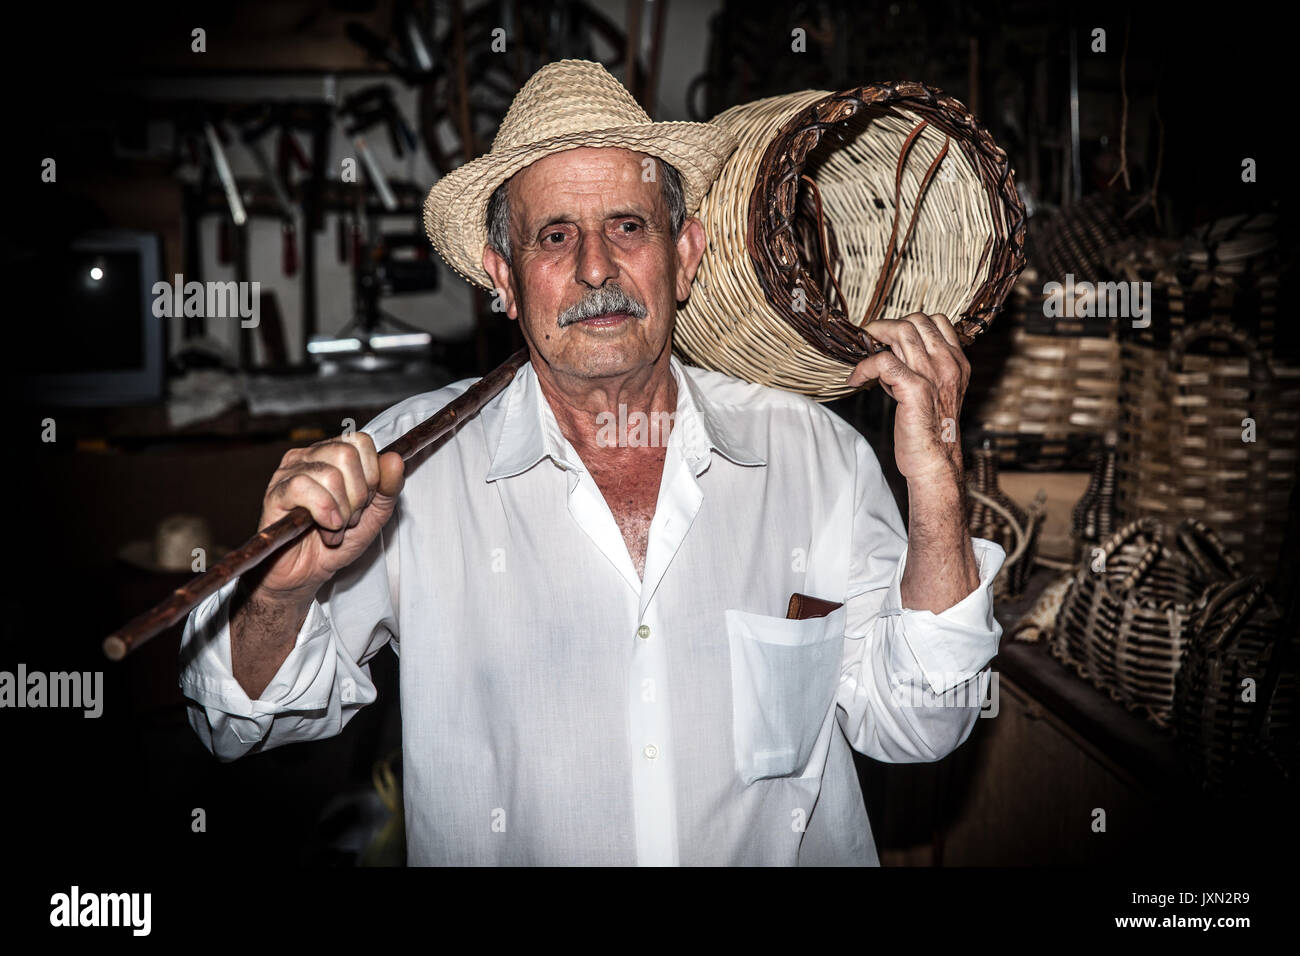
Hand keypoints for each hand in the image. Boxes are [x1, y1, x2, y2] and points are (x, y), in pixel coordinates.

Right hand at [245, 432, 405, 605]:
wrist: (307, 575)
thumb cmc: (337, 543)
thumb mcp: (375, 515)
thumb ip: (389, 487)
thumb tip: (394, 458)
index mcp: (331, 454)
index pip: (361, 441)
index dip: (372, 475)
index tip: (365, 502)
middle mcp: (308, 457)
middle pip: (347, 455)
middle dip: (357, 495)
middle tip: (349, 518)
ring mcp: (288, 473)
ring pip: (329, 474)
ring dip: (341, 511)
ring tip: (334, 527)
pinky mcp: (275, 494)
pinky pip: (303, 487)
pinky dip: (324, 512)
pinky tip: (325, 528)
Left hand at [844, 313, 970, 482]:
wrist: (935, 461)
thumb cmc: (930, 430)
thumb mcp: (936, 391)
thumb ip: (923, 368)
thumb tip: (892, 352)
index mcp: (957, 362)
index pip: (937, 320)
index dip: (909, 322)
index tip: (890, 337)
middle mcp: (948, 364)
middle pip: (916, 320)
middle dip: (887, 326)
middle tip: (871, 343)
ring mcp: (933, 375)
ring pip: (901, 331)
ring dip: (875, 339)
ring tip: (864, 357)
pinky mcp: (915, 389)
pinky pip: (883, 361)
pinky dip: (864, 367)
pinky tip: (856, 379)